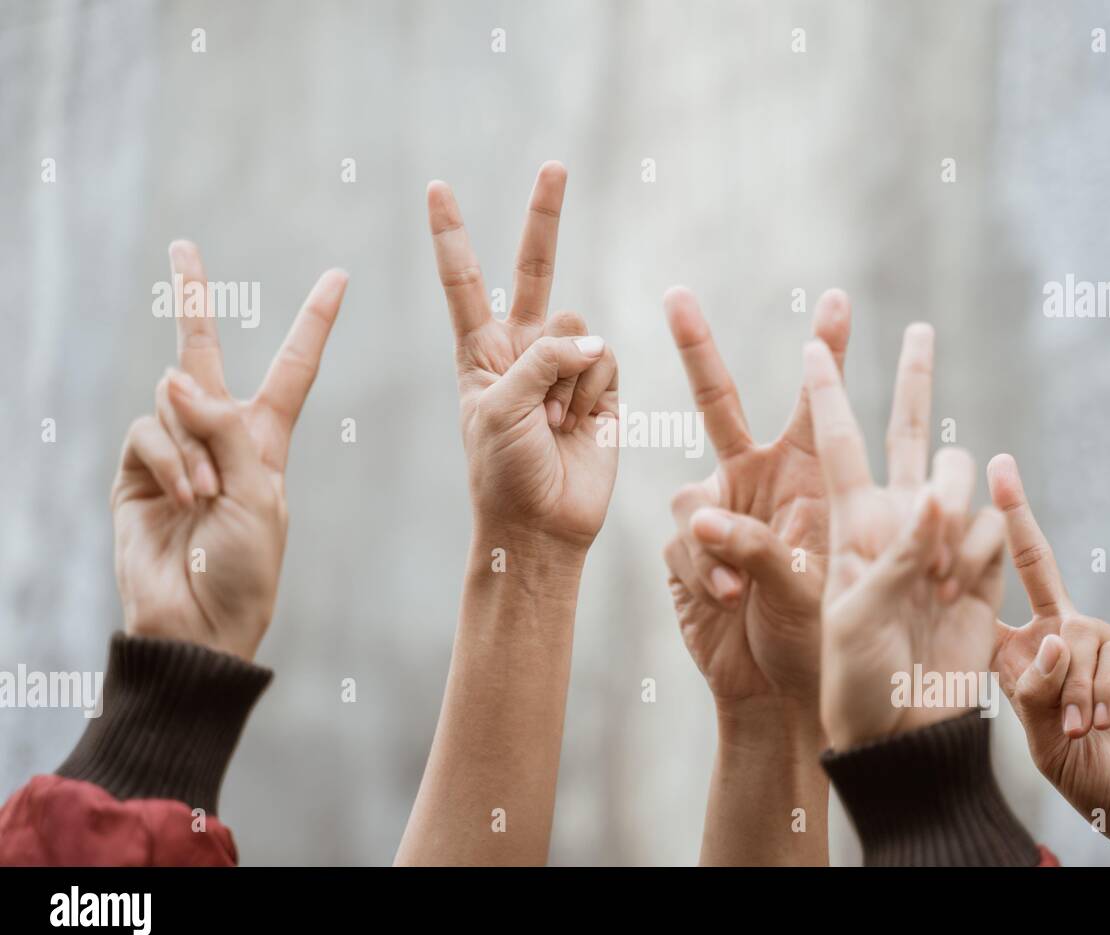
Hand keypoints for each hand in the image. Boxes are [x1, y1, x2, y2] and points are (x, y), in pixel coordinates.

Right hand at [112, 241, 347, 660]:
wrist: (201, 625)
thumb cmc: (248, 568)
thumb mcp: (262, 493)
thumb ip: (227, 430)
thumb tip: (173, 375)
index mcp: (266, 441)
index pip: (293, 368)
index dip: (313, 322)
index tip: (338, 276)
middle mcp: (218, 437)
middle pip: (204, 354)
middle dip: (192, 300)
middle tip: (185, 247)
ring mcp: (172, 452)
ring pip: (175, 400)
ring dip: (193, 445)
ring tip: (206, 496)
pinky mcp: (134, 473)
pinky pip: (148, 433)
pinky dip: (169, 460)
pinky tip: (185, 496)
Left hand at [427, 162, 617, 549]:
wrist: (541, 527)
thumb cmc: (502, 473)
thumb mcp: (498, 408)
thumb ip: (539, 359)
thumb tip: (591, 340)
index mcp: (481, 353)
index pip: (465, 282)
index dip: (453, 235)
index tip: (437, 188)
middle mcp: (524, 351)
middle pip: (534, 271)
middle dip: (545, 217)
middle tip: (554, 165)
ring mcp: (565, 367)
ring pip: (579, 327)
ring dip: (567, 374)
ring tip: (551, 420)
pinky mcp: (602, 388)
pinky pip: (605, 359)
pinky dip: (593, 389)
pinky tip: (578, 423)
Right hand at [660, 288, 849, 711]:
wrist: (779, 687)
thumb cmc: (819, 633)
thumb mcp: (813, 590)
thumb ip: (766, 550)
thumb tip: (701, 520)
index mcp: (810, 477)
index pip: (818, 406)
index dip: (826, 353)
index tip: (839, 298)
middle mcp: (757, 481)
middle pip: (718, 403)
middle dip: (696, 346)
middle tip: (676, 294)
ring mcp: (715, 513)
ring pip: (688, 495)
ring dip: (713, 541)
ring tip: (739, 588)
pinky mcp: (685, 550)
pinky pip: (680, 545)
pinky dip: (702, 572)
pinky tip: (726, 601)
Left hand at [802, 328, 1007, 750]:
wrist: (901, 729)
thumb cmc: (854, 675)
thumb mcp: (854, 615)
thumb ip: (895, 553)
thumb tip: (937, 493)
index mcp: (849, 522)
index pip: (838, 441)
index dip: (828, 391)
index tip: (813, 342)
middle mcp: (895, 518)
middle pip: (908, 431)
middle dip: (915, 378)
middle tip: (921, 328)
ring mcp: (940, 540)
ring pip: (963, 481)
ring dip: (955, 518)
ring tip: (935, 579)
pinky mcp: (982, 567)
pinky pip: (996, 531)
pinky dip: (981, 557)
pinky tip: (958, 595)